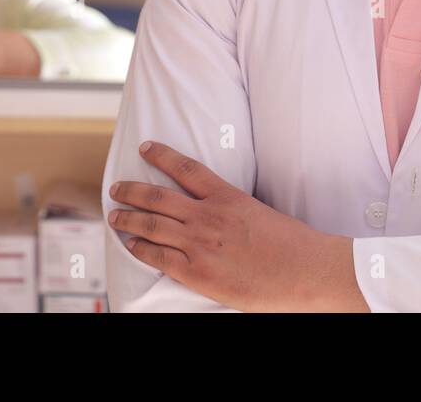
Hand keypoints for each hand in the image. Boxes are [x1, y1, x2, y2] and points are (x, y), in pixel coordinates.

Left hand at [109, 141, 364, 311]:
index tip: (145, 148)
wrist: (306, 270)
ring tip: (114, 215)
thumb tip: (220, 210)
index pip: (185, 168)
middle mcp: (208, 216)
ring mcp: (200, 244)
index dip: (161, 155)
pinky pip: (158, 257)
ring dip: (127, 218)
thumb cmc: (293, 244)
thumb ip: (235, 210)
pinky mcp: (197, 272)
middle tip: (116, 188)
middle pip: (157, 197)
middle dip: (131, 190)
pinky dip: (140, 249)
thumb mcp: (261, 212)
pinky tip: (130, 244)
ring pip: (151, 225)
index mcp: (227, 196)